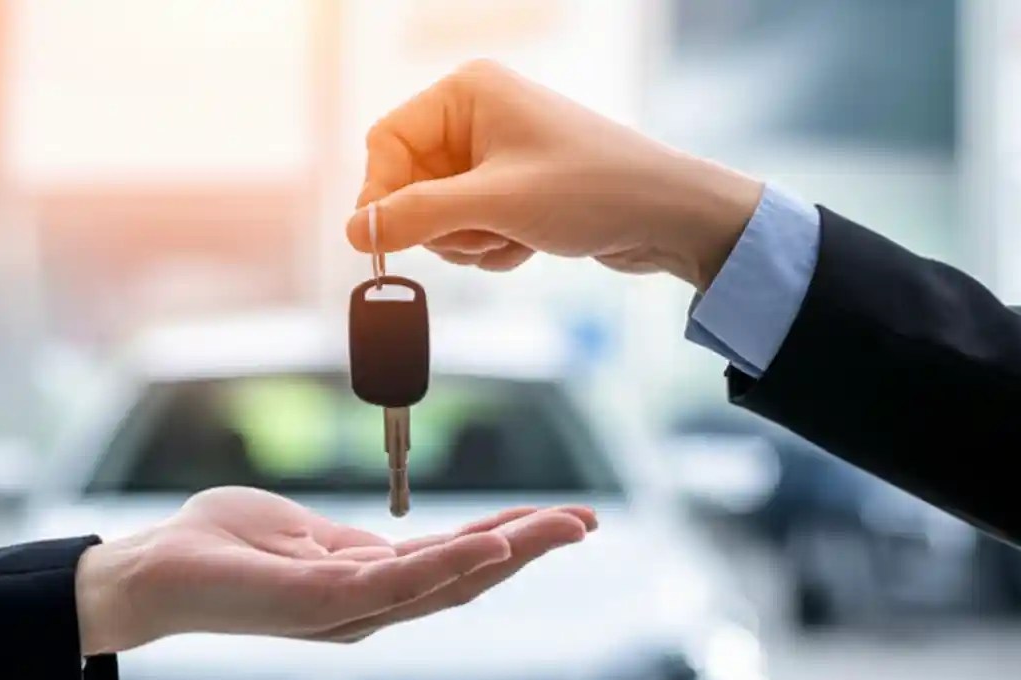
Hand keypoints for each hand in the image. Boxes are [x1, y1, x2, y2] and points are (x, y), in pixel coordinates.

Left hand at [75, 487, 594, 654]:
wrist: (154, 569)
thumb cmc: (222, 546)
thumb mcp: (305, 534)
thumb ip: (354, 543)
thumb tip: (392, 540)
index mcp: (368, 582)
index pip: (455, 560)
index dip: (513, 539)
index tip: (565, 518)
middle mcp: (369, 604)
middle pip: (467, 575)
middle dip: (532, 548)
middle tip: (589, 521)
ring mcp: (349, 608)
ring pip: (448, 581)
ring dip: (511, 552)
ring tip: (564, 526)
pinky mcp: (322, 602)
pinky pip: (399, 582)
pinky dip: (451, 563)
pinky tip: (492, 542)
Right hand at [347, 59, 764, 290]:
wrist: (667, 216)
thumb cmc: (590, 191)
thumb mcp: (494, 206)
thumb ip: (417, 216)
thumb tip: (352, 231)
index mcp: (466, 92)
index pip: (385, 141)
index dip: (380, 194)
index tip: (384, 242)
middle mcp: (476, 114)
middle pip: (408, 182)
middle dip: (441, 224)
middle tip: (481, 236)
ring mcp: (494, 153)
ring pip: (437, 213)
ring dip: (469, 241)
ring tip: (515, 237)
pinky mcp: (512, 188)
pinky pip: (469, 227)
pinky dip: (491, 246)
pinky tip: (528, 245)